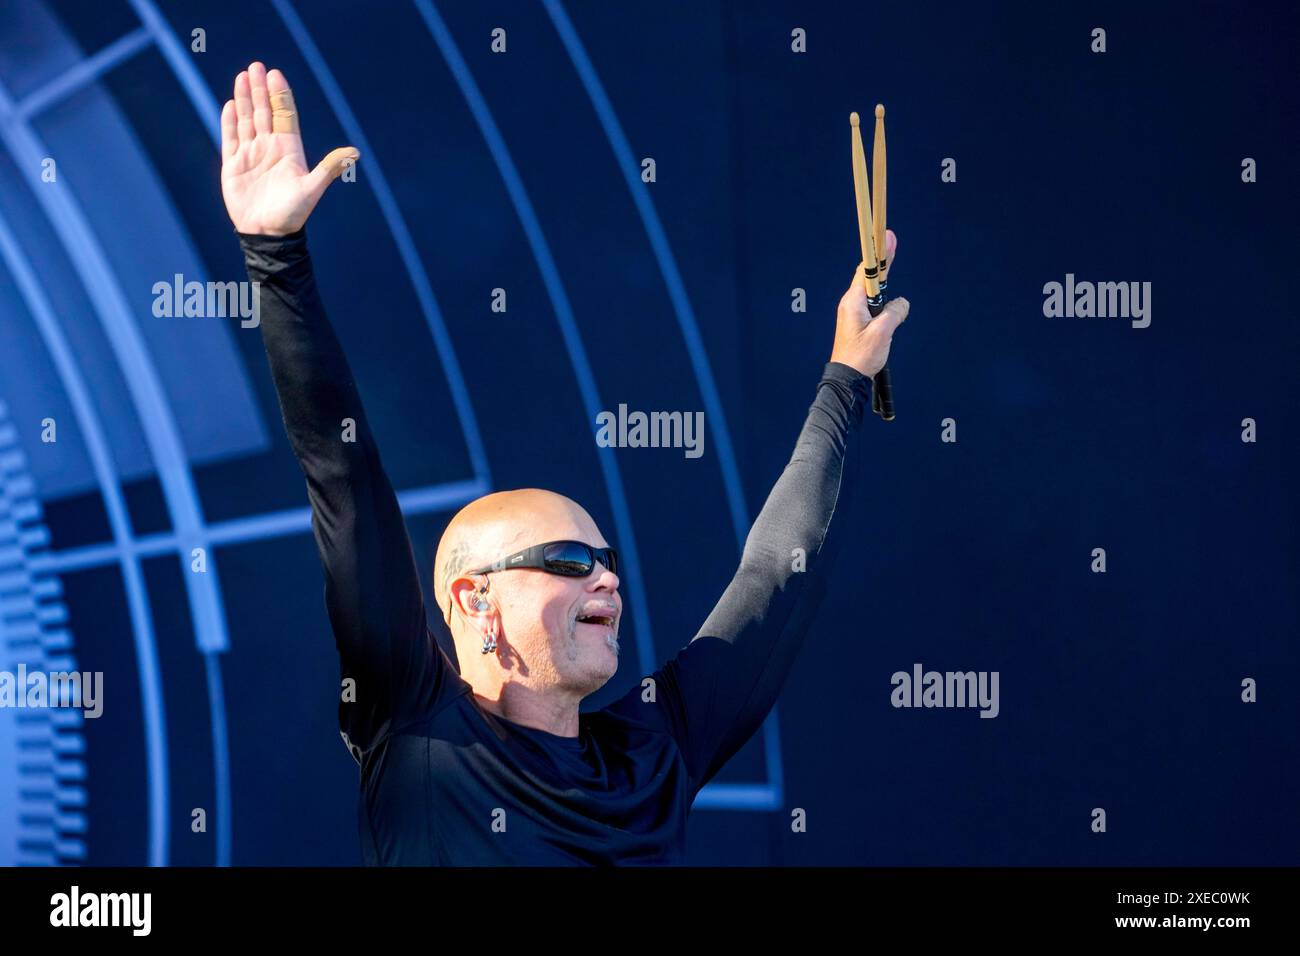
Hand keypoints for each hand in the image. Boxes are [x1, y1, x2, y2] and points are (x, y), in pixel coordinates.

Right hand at [220, 61, 358, 235]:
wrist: (267, 234)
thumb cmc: (292, 214)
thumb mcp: (312, 189)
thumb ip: (329, 168)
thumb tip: (354, 153)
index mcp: (290, 150)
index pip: (285, 116)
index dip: (280, 95)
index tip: (275, 75)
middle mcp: (271, 148)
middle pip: (265, 112)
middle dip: (260, 89)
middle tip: (256, 66)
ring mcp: (252, 155)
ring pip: (248, 120)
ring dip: (245, 99)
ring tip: (242, 76)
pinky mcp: (234, 165)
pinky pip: (231, 137)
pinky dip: (230, 121)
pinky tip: (230, 105)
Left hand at [829, 229, 909, 378]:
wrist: (847, 378)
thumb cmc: (861, 357)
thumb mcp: (883, 333)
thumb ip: (895, 312)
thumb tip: (901, 303)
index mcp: (853, 301)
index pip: (866, 270)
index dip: (879, 253)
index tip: (886, 237)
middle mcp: (851, 303)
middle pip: (871, 277)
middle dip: (883, 264)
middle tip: (891, 239)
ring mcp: (854, 312)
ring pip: (875, 294)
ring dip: (886, 297)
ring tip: (887, 311)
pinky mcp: (858, 321)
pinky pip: (875, 307)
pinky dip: (884, 309)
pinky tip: (889, 322)